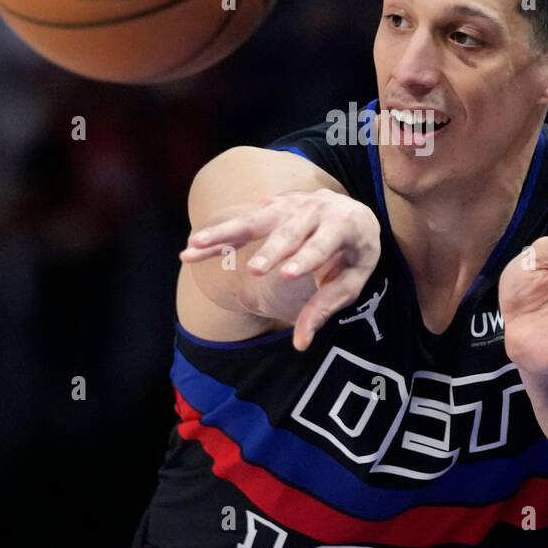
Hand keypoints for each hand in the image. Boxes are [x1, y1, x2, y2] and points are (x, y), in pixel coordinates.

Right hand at [180, 188, 380, 349]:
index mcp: (344, 225)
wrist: (353, 212)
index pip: (323, 245)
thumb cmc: (353, 255)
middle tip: (254, 270)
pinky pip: (242, 220)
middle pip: (291, 231)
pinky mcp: (272, 205)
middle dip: (271, 251)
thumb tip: (300, 343)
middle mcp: (316, 209)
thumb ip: (325, 307)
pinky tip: (194, 246)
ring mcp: (292, 203)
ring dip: (225, 232)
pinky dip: (219, 233)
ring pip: (256, 219)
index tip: (288, 275)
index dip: (306, 259)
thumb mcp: (351, 282)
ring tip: (194, 245)